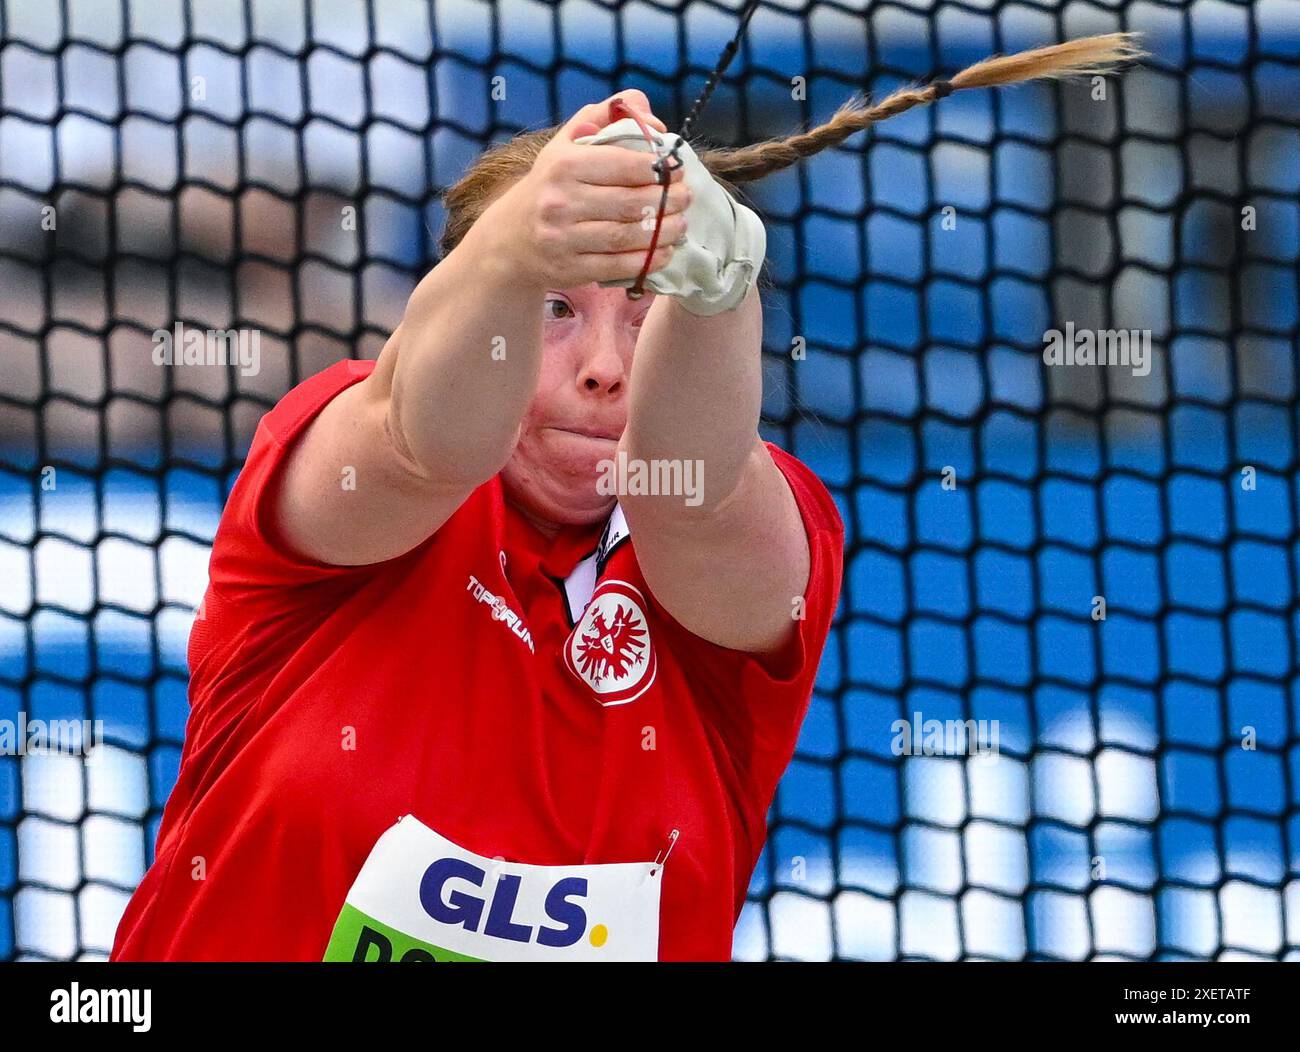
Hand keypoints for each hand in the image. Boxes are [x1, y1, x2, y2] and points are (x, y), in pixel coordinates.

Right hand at [489, 91, 691, 289]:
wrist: (511, 239)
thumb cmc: (550, 184)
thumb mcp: (566, 143)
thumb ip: (604, 117)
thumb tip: (650, 117)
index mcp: (564, 165)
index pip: (623, 164)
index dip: (658, 169)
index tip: (677, 171)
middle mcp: (561, 202)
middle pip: (629, 203)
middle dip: (666, 200)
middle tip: (685, 198)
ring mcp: (564, 239)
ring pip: (626, 236)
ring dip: (663, 232)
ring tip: (681, 225)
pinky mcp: (569, 269)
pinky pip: (617, 266)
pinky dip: (647, 260)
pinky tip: (664, 251)